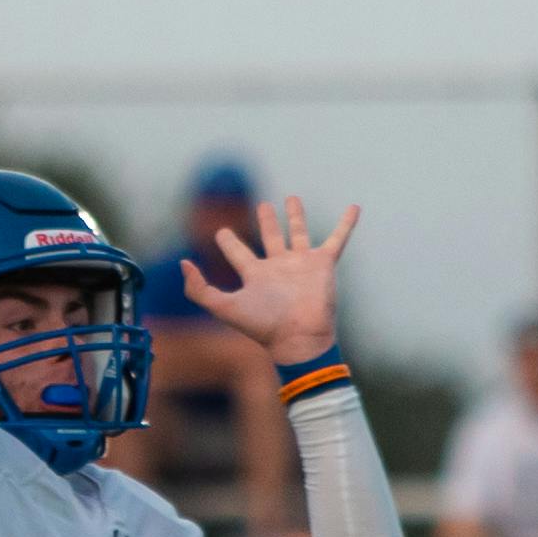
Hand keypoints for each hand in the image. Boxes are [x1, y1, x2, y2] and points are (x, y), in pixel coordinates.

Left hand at [177, 195, 360, 366]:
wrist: (299, 338)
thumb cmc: (263, 326)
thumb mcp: (223, 307)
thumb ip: (199, 290)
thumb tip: (183, 264)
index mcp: (256, 276)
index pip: (238, 253)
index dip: (228, 241)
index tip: (220, 231)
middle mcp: (279, 268)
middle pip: (271, 238)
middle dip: (266, 222)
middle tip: (263, 206)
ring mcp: (302, 264)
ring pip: (299, 233)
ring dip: (296, 216)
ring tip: (292, 198)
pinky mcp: (324, 264)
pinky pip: (338, 238)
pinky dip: (347, 223)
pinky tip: (354, 207)